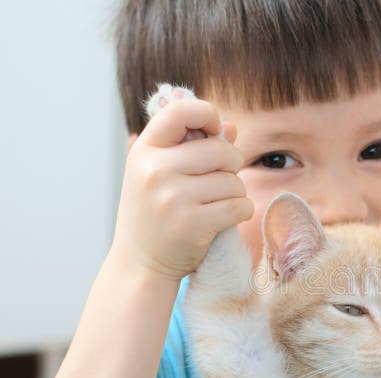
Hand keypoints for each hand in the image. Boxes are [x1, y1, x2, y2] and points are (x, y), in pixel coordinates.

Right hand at [111, 98, 253, 280]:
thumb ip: (192, 146)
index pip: (181, 111)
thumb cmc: (154, 213)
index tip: (215, 132)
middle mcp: (155, 170)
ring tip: (215, 204)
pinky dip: (241, 211)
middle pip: (221, 150)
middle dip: (232, 164)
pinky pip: (240, 206)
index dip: (208, 115)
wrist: (140, 264)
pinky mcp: (193, 224)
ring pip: (234, 181)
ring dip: (235, 193)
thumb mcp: (160, 174)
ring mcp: (173, 198)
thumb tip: (231, 127)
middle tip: (219, 180)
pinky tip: (224, 218)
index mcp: (144, 150)